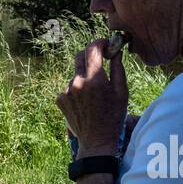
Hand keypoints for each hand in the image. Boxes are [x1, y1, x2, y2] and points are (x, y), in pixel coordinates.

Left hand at [57, 39, 128, 158]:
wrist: (96, 140)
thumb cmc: (113, 116)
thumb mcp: (121, 91)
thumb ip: (117, 68)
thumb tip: (116, 51)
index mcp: (94, 80)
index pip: (92, 49)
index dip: (100, 43)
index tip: (106, 44)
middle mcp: (77, 83)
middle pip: (80, 56)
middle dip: (91, 55)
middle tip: (101, 60)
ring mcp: (66, 91)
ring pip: (76, 73)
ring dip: (85, 75)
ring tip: (95, 92)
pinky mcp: (60, 99)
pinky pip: (70, 86)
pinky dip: (78, 88)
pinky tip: (85, 101)